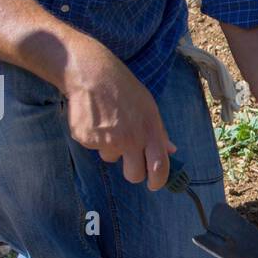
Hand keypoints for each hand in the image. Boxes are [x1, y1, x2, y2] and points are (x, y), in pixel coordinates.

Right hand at [62, 38, 174, 189]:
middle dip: (133, 172)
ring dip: (111, 147)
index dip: (158, 181)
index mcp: (149, 131)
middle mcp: (129, 139)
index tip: (155, 184)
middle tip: (130, 159)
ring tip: (108, 122)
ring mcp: (106, 141)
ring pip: (111, 158)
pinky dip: (94, 137)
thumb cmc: (124, 89)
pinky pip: (93, 147)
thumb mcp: (149, 107)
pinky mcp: (86, 139)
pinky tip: (95, 118)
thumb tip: (171, 151)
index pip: (159, 167)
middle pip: (134, 175)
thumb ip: (159, 132)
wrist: (91, 73)